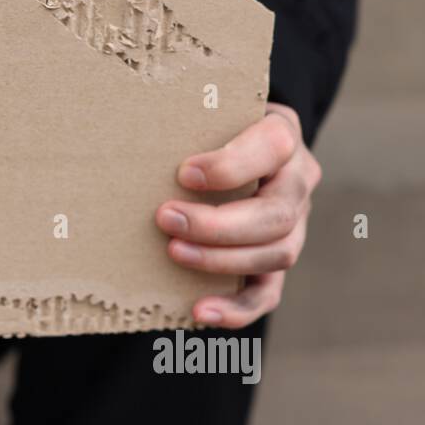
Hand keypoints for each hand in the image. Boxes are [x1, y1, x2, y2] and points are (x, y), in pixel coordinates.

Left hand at [154, 103, 320, 328]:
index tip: (184, 173)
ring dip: (221, 259)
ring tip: (174, 253)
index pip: (272, 146)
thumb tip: (127, 137)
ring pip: (277, 252)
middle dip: (218, 223)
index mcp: (282, 134)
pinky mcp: (278, 260)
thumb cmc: (207, 128)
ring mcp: (296, 223)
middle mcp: (297, 180)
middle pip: (275, 213)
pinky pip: (269, 293)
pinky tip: (199, 311)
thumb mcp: (206, 113)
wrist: (229, 147)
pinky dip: (236, 308)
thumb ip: (187, 123)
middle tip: (165, 218)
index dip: (230, 166)